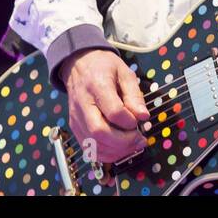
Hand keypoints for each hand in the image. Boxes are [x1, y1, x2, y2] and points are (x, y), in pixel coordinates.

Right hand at [57, 48, 150, 163]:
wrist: (78, 64)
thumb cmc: (104, 67)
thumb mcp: (124, 72)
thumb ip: (134, 95)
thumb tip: (143, 117)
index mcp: (97, 85)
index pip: (113, 111)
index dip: (129, 121)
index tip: (138, 120)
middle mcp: (83, 103)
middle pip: (99, 132)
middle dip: (123, 141)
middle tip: (139, 138)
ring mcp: (76, 117)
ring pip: (93, 144)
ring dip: (116, 151)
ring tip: (133, 144)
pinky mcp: (75, 126)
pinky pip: (88, 148)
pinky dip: (106, 154)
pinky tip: (119, 148)